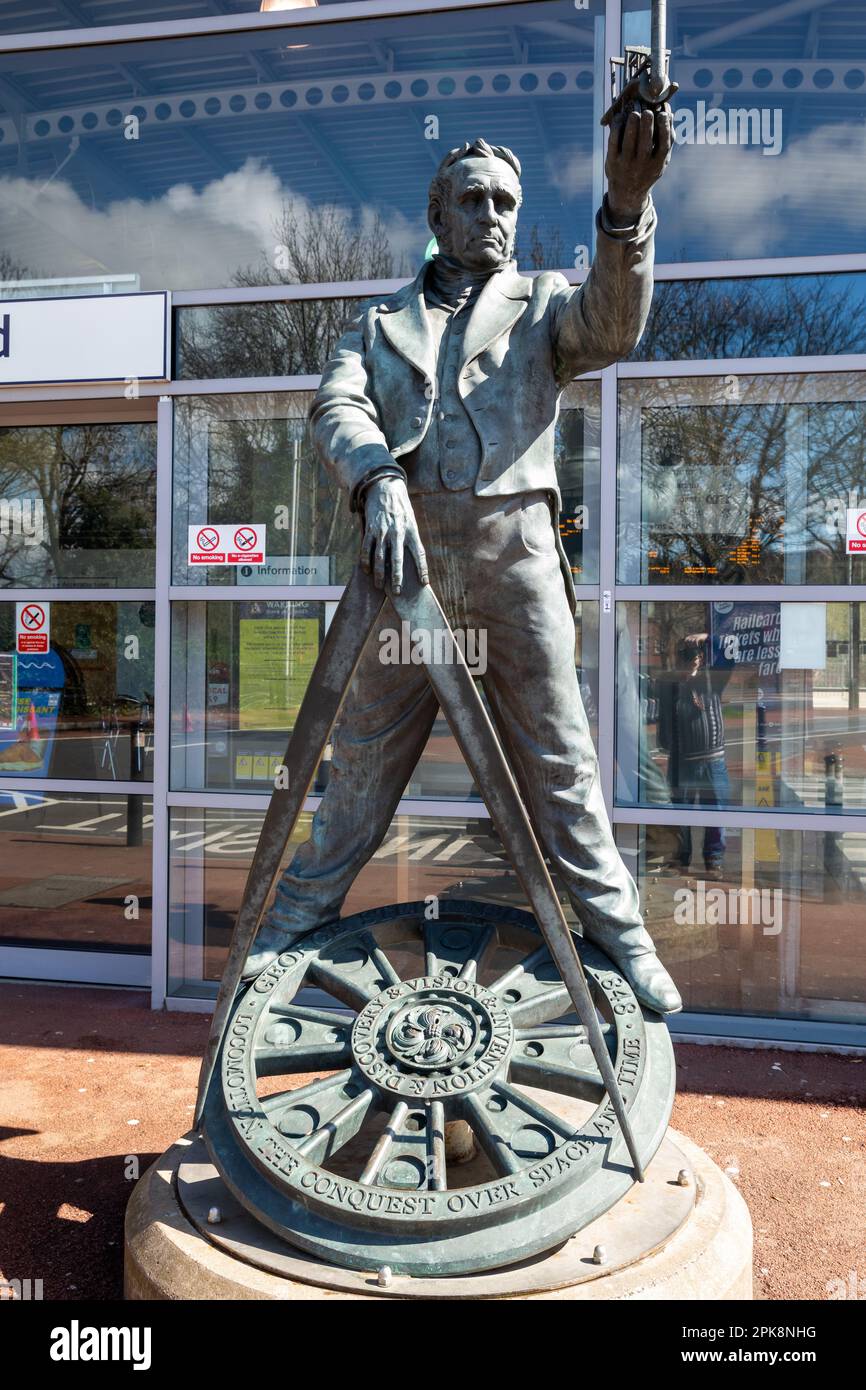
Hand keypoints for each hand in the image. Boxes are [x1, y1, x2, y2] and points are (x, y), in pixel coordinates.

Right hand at [361, 477, 428, 593]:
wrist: (385, 488)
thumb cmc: (401, 508)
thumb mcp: (411, 521)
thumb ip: (411, 539)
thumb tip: (412, 560)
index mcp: (411, 531)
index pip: (419, 554)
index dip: (422, 569)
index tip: (424, 582)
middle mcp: (398, 532)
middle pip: (398, 559)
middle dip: (398, 578)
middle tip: (397, 592)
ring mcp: (383, 532)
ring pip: (380, 557)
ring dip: (380, 574)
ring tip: (380, 586)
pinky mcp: (371, 529)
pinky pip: (367, 549)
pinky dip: (366, 561)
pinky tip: (367, 570)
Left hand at [605, 101, 672, 225]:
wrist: (627, 192)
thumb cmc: (648, 169)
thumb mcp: (661, 160)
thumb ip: (667, 138)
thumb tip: (669, 113)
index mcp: (657, 164)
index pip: (664, 145)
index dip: (664, 128)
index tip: (663, 114)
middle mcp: (642, 166)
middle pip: (645, 143)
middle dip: (647, 125)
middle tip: (647, 112)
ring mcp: (626, 164)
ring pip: (629, 141)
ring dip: (632, 124)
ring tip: (634, 112)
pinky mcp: (612, 162)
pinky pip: (613, 141)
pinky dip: (617, 127)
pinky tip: (620, 117)